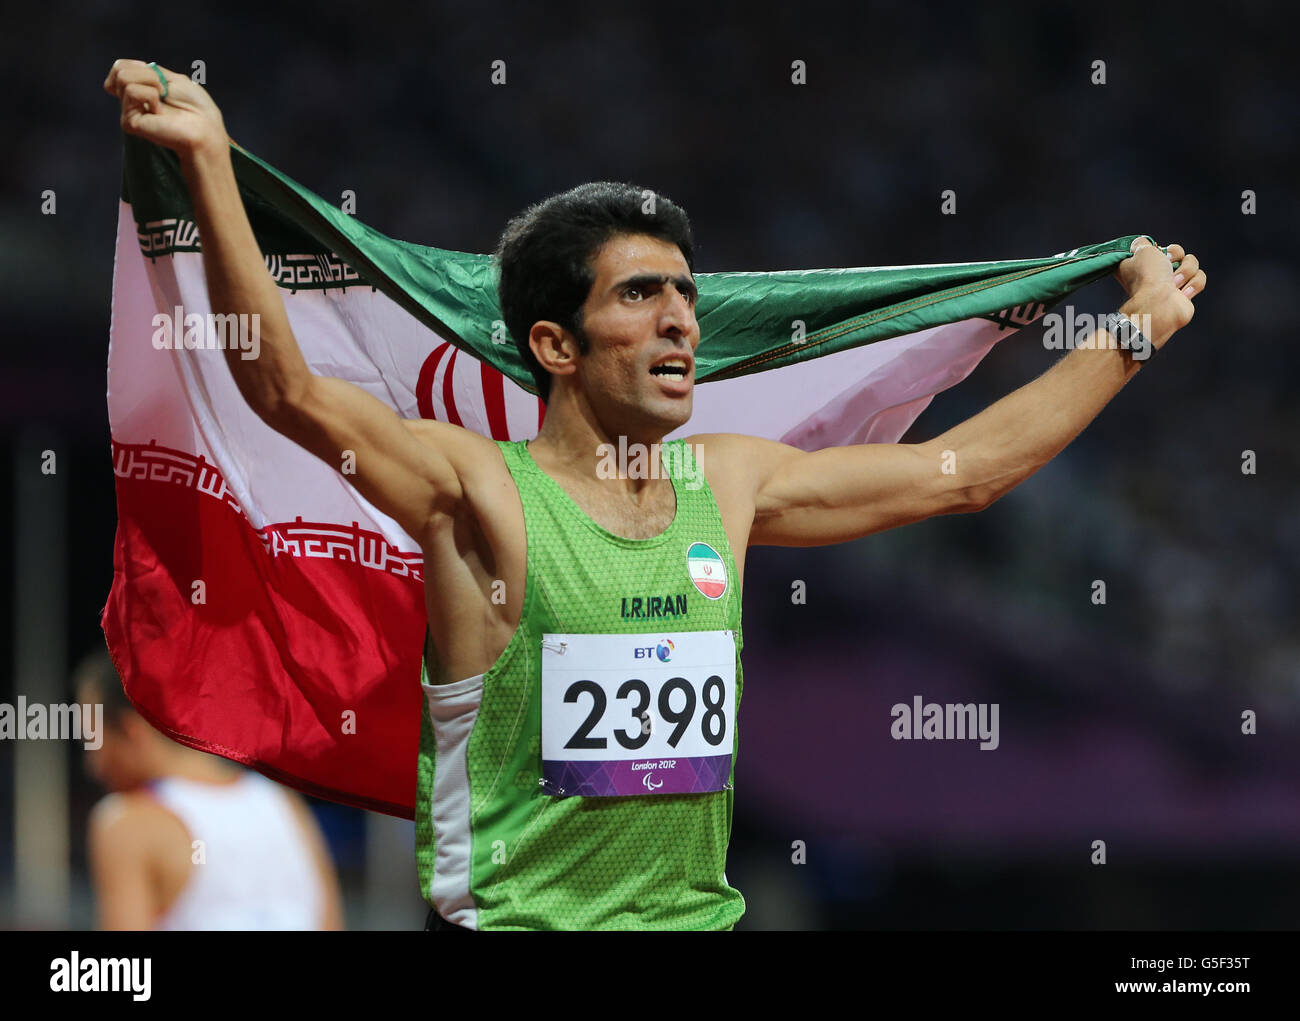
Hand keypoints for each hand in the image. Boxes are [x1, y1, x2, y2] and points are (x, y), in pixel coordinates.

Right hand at [102, 59, 226, 158]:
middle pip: (120, 70)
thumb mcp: (173, 78)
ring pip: (123, 77)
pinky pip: (132, 91)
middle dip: (147, 74)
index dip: (138, 66)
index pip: (119, 67)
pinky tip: (159, 112)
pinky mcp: (129, 122)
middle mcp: (131, 101)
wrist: (204, 127)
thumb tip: (121, 68)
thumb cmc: (195, 106)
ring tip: (162, 99)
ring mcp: (129, 112)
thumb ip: (146, 71)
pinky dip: (151, 95)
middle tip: (163, 91)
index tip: (158, 78)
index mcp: (140, 90)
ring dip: (150, 82)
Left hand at [1114, 236, 1207, 345]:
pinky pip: (1199, 277)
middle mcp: (1155, 273)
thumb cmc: (1147, 277)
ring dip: (1185, 271)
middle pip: (1178, 252)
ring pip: (1191, 263)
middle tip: (1168, 264)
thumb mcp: (1140, 250)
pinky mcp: (1185, 292)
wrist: (1159, 304)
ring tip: (1174, 283)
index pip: (1155, 248)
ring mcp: (1171, 283)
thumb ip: (1141, 242)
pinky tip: (1183, 293)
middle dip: (1176, 256)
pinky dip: (1193, 284)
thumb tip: (1142, 242)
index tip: (1155, 251)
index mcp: (1141, 264)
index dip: (1158, 249)